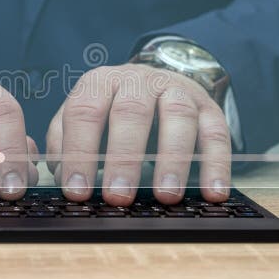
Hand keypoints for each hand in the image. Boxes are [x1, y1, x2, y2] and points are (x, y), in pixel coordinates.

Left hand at [46, 64, 230, 205]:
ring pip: (177, 116)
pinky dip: (216, 163)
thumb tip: (62, 180)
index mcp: (101, 82)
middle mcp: (139, 80)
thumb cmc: (112, 110)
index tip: (77, 190)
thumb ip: (65, 143)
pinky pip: (216, 132)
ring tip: (166, 197)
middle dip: (123, 157)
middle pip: (131, 112)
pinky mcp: (209, 107)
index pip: (84, 112)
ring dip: (172, 159)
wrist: (160, 81)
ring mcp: (177, 90)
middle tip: (117, 197)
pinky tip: (213, 191)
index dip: (79, 151)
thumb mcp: (84, 117)